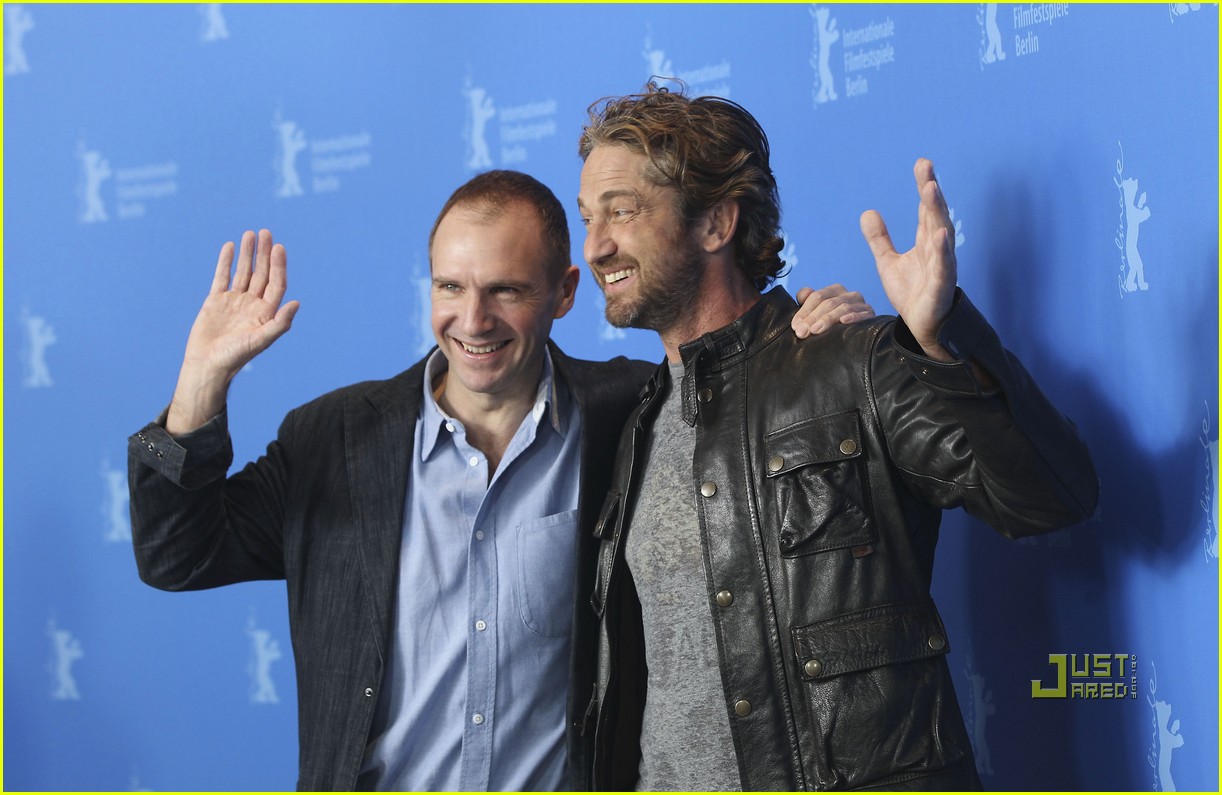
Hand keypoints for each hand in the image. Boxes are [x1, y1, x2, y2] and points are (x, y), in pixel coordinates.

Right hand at [166, 229, 298, 434]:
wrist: (207, 364)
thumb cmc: (235, 357)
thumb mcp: (260, 340)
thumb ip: (279, 323)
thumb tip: (297, 303)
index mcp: (266, 313)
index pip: (276, 284)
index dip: (278, 266)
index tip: (279, 247)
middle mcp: (252, 304)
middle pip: (262, 274)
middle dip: (264, 254)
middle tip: (266, 232)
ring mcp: (234, 301)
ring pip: (244, 272)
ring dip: (248, 254)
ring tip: (250, 234)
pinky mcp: (216, 300)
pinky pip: (222, 276)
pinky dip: (226, 262)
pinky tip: (230, 247)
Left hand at [791, 284, 875, 337]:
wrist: (856, 341)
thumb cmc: (832, 325)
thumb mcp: (817, 313)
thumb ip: (807, 301)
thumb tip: (803, 294)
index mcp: (835, 290)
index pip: (817, 296)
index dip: (804, 311)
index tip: (795, 326)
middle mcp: (849, 295)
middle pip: (828, 302)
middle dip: (813, 317)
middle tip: (802, 332)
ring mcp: (861, 304)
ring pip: (842, 308)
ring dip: (828, 319)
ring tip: (815, 330)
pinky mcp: (871, 316)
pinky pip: (862, 314)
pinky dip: (853, 317)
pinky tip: (843, 321)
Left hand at [860, 158, 955, 360]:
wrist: (921, 325)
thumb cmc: (912, 292)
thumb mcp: (888, 262)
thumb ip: (880, 239)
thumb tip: (868, 212)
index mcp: (926, 241)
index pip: (925, 209)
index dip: (924, 186)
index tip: (922, 163)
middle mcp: (937, 248)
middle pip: (934, 214)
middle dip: (931, 191)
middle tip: (926, 167)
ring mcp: (941, 265)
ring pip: (941, 234)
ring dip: (937, 211)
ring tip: (931, 190)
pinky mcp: (941, 285)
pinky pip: (943, 266)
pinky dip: (942, 251)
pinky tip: (940, 235)